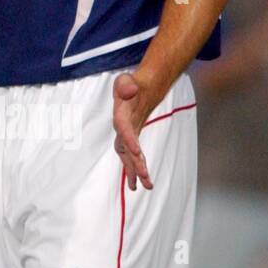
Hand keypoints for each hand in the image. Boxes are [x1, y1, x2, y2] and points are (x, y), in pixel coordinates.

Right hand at [112, 71, 164, 190]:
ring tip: (146, 186)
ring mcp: (125, 137)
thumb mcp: (126, 80)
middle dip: (134, 163)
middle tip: (143, 177)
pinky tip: (144, 181)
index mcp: (120, 114)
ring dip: (137, 172)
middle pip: (126, 149)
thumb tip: (131, 90)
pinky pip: (133, 157)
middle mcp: (121, 129)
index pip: (124, 128)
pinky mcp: (131, 141)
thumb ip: (126, 85)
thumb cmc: (130, 86)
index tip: (137, 151)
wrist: (133, 91)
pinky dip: (137, 169)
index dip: (129, 140)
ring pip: (130, 157)